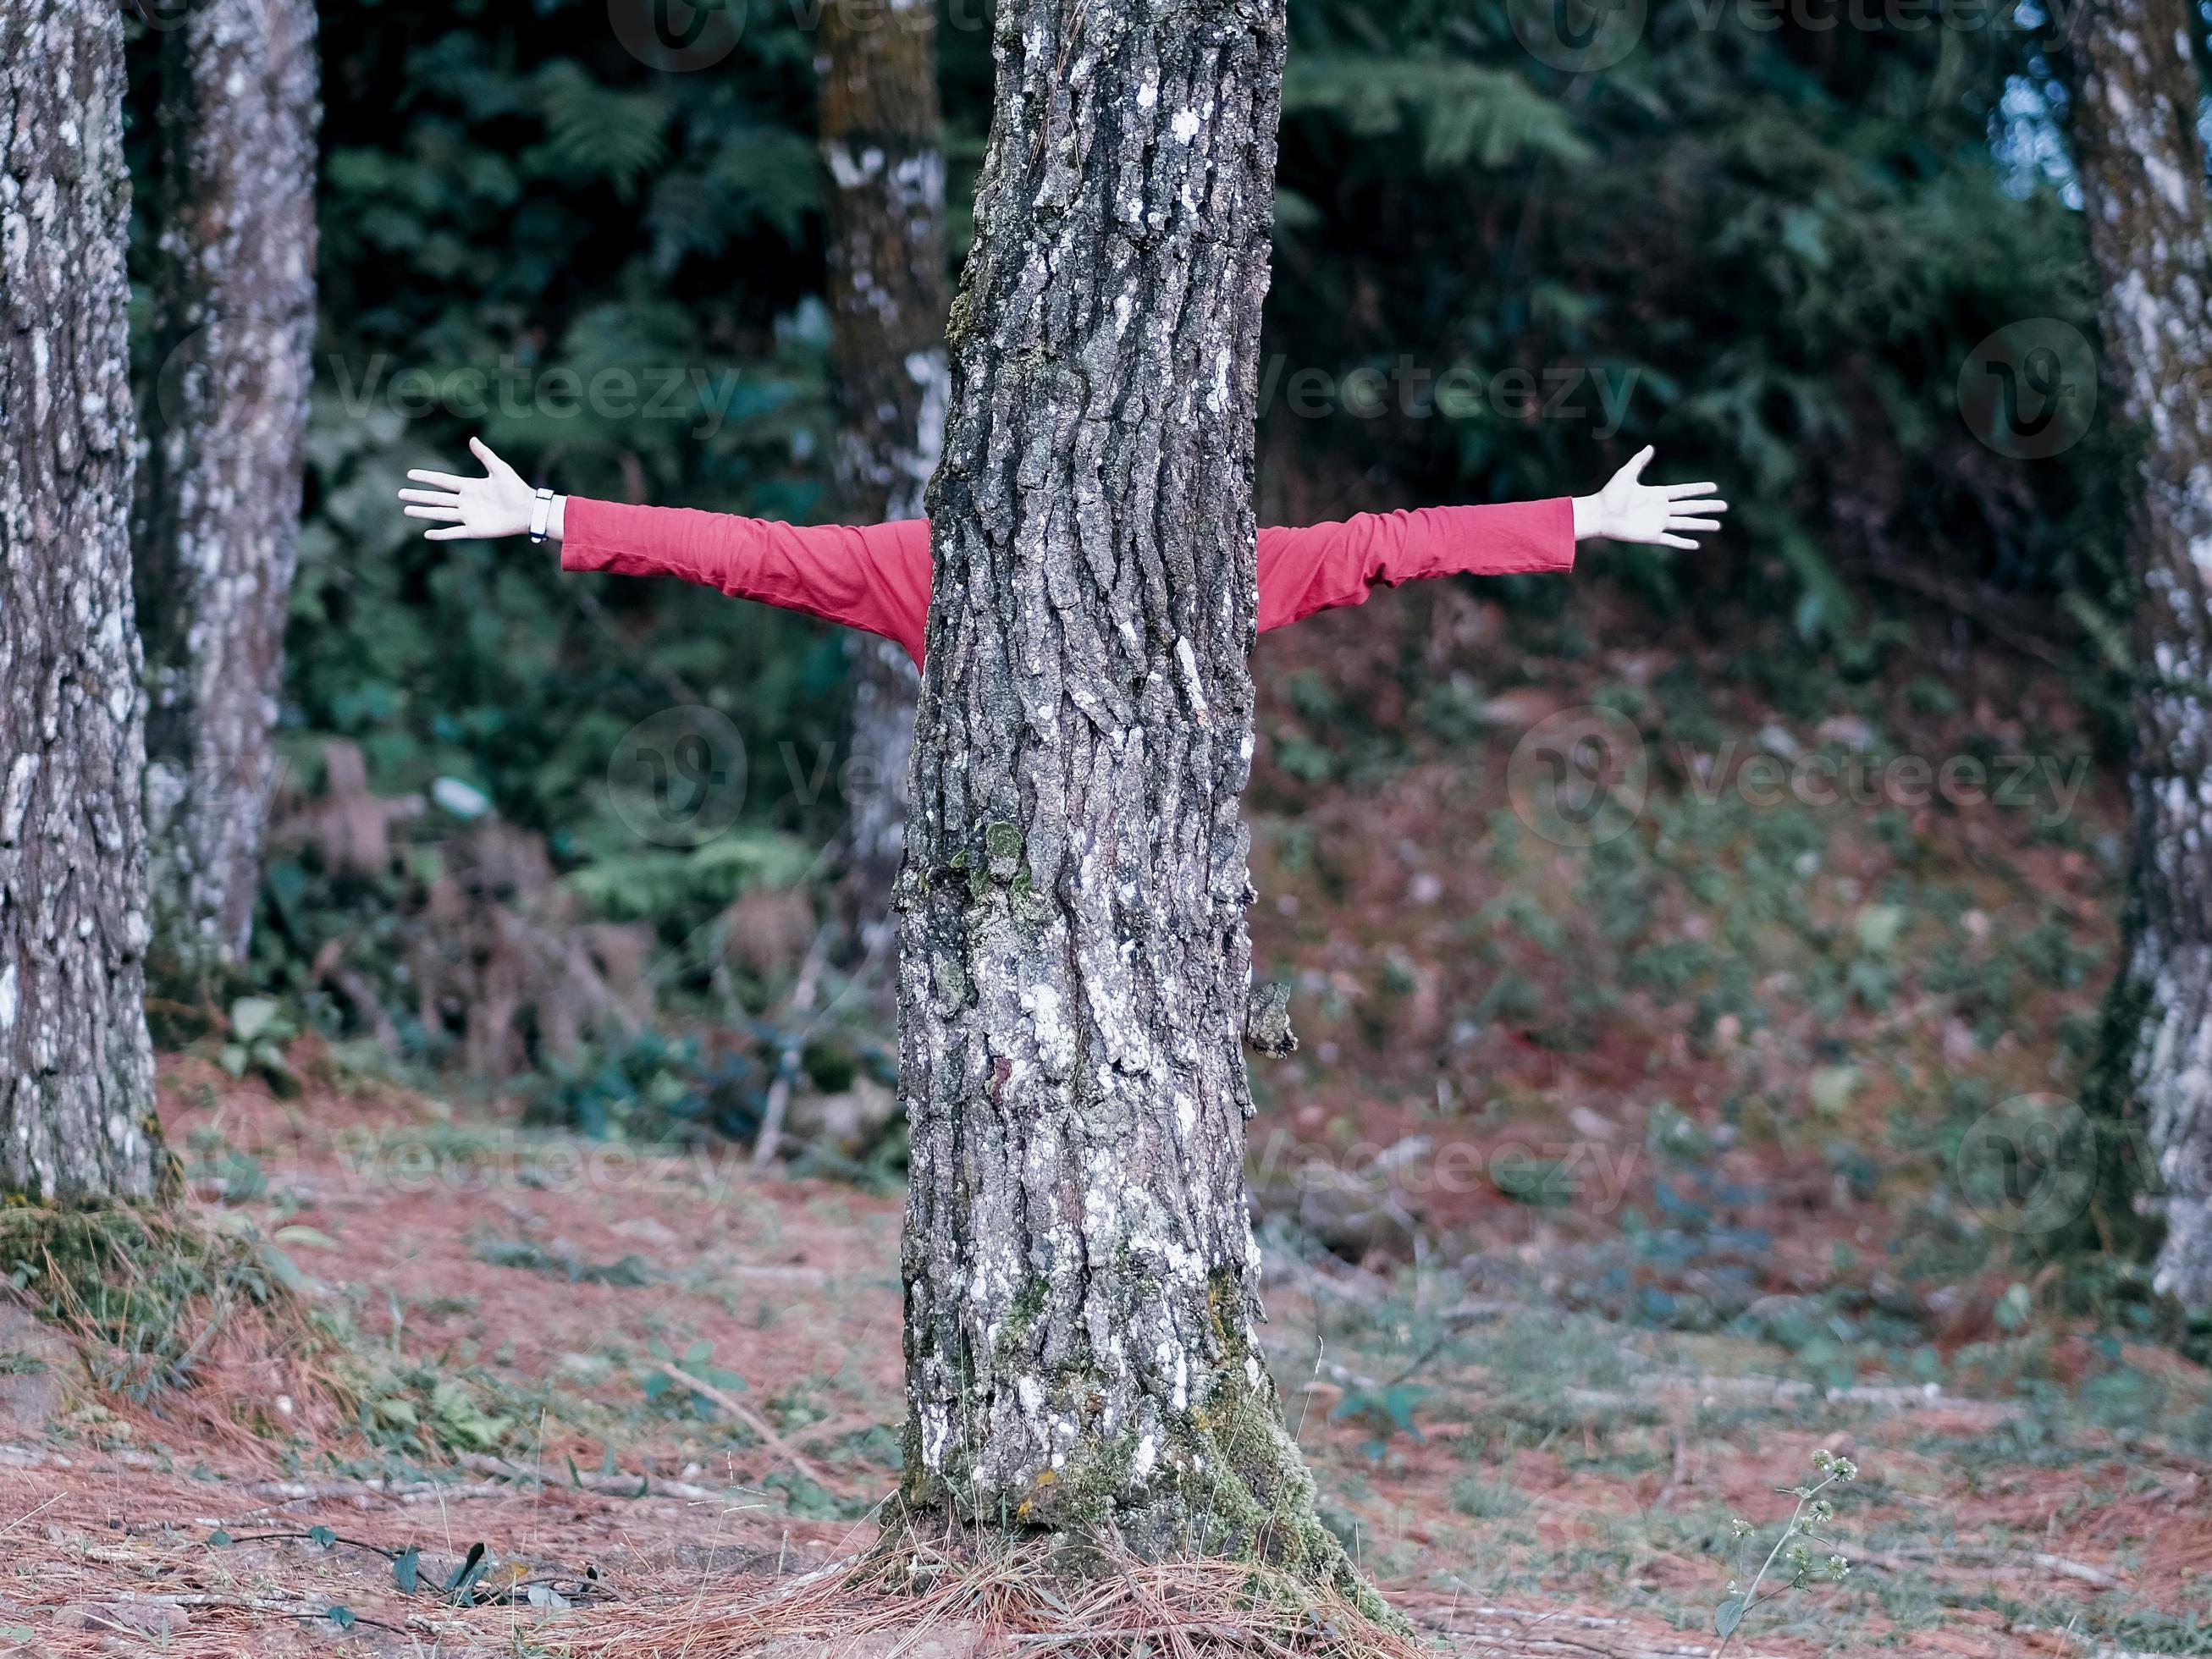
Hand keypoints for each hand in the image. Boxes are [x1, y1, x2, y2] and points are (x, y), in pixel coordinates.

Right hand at [398, 437, 551, 541]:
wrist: (528, 510)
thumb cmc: (516, 489)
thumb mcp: (499, 469)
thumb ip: (484, 455)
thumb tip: (472, 439)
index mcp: (469, 486)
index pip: (443, 480)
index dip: (427, 477)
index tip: (410, 474)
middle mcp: (465, 501)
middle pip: (436, 498)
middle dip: (418, 496)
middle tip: (400, 493)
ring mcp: (468, 516)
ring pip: (440, 514)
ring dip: (423, 512)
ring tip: (406, 510)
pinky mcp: (474, 530)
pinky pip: (453, 532)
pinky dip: (441, 534)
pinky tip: (427, 534)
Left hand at [1573, 447, 1727, 549]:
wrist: (1599, 514)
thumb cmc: (1610, 494)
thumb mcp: (1626, 474)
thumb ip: (1639, 461)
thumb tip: (1650, 447)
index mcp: (1658, 494)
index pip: (1684, 491)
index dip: (1699, 489)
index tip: (1715, 487)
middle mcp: (1661, 509)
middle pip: (1690, 507)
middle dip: (1707, 507)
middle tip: (1725, 506)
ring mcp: (1658, 523)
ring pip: (1686, 524)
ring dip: (1702, 525)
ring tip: (1718, 525)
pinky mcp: (1652, 536)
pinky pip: (1671, 540)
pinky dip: (1683, 543)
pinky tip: (1696, 545)